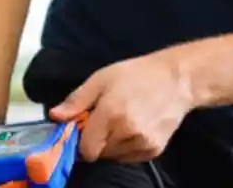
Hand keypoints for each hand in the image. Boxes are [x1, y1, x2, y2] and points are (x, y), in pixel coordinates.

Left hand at [48, 53, 193, 162]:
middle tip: (106, 119)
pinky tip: (136, 127)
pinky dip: (127, 147)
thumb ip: (77, 99)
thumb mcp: (102, 78)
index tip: (85, 127)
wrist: (178, 80)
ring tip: (123, 121)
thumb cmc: (138, 74)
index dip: (81, 139)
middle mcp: (128, 132)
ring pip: (114, 156)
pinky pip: (129, 157)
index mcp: (111, 113)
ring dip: (112, 144)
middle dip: (97, 140)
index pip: (86, 148)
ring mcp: (143, 143)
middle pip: (98, 154)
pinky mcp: (154, 150)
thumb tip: (54, 116)